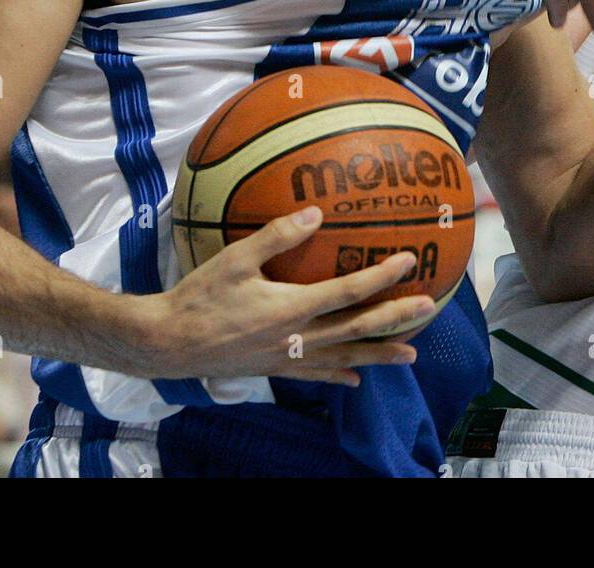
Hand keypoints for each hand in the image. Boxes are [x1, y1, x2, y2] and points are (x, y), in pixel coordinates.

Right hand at [136, 207, 437, 385]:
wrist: (166, 343)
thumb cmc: (198, 297)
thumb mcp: (235, 258)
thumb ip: (278, 235)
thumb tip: (317, 214)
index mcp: (291, 308)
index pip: (349, 292)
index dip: (382, 277)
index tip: (409, 261)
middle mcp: (296, 337)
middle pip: (357, 329)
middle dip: (394, 319)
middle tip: (427, 310)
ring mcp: (286, 358)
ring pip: (344, 357)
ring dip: (378, 353)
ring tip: (409, 355)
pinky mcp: (273, 370)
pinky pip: (315, 374)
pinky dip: (339, 376)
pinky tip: (355, 380)